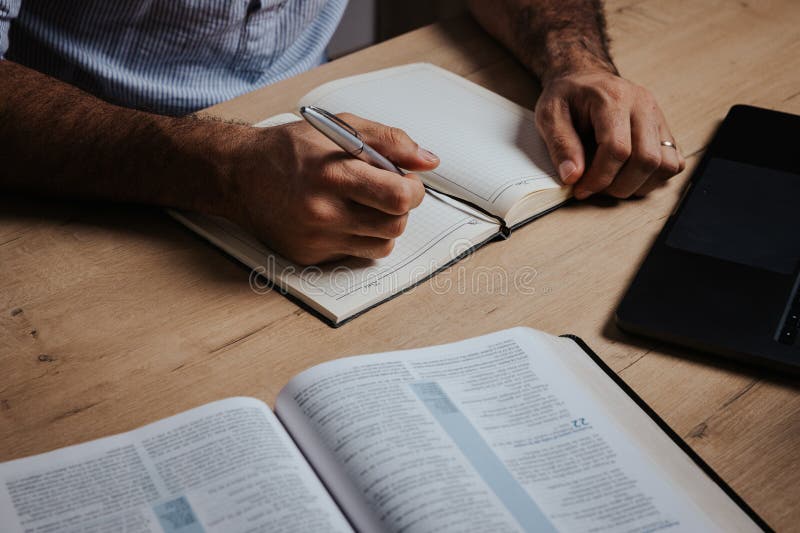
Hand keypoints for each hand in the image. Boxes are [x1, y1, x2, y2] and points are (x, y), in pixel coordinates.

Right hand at [219, 114, 438, 264]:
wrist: (239, 175)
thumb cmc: (291, 148)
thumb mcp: (341, 128)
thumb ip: (390, 141)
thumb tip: (429, 161)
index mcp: (333, 173)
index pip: (399, 197)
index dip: (414, 190)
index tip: (407, 182)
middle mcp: (323, 212)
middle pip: (395, 226)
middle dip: (401, 209)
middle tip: (388, 194)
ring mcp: (315, 239)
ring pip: (381, 246)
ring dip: (383, 227)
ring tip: (364, 205)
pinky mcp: (309, 257)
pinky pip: (355, 255)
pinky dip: (358, 238)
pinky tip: (341, 218)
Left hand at [534, 69, 684, 198]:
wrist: (584, 77)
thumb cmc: (567, 96)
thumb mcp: (549, 115)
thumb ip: (560, 144)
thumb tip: (572, 176)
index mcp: (614, 98)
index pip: (617, 149)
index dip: (599, 178)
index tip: (581, 189)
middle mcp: (642, 105)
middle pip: (646, 160)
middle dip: (618, 186)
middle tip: (595, 189)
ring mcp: (657, 116)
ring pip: (666, 164)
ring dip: (638, 185)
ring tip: (611, 184)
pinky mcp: (663, 129)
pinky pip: (673, 162)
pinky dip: (653, 178)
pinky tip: (628, 176)